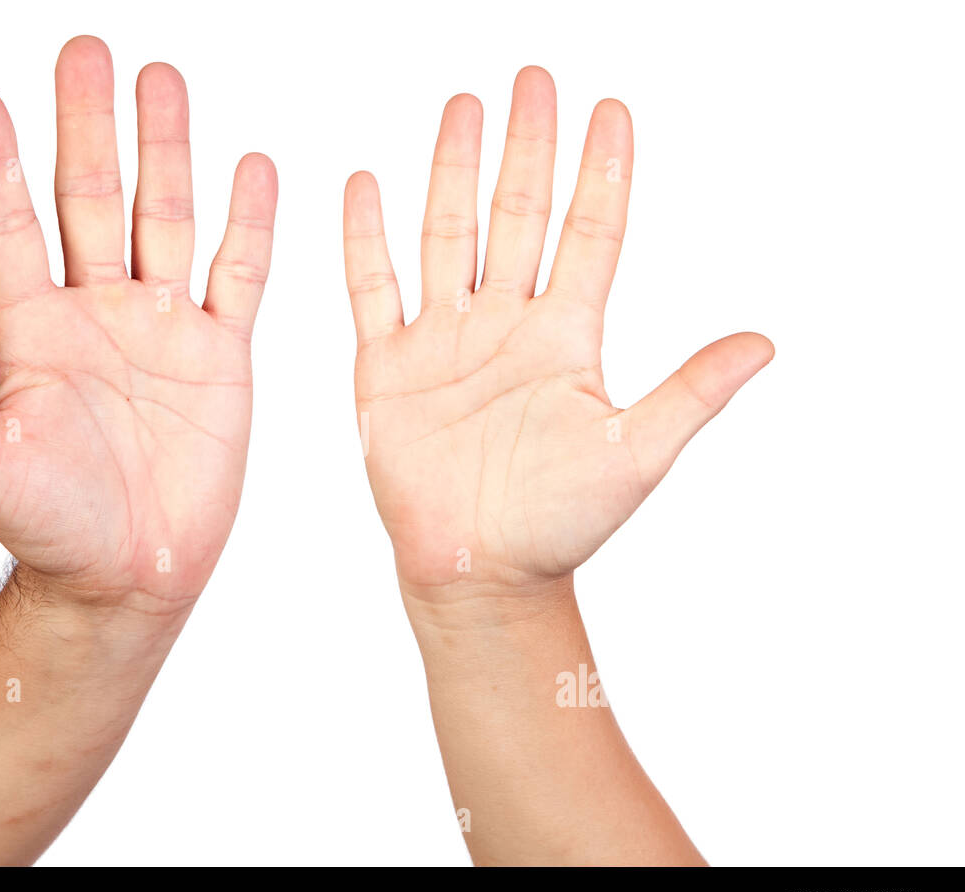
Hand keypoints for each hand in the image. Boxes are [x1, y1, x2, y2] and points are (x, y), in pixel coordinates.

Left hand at [0, 37, 276, 613]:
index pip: (9, 230)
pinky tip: (253, 167)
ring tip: (161, 79)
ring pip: (164, 219)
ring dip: (165, 151)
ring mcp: (162, 326)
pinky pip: (240, 275)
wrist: (133, 575)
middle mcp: (95, 313)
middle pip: (90, 200)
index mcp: (33, 331)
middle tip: (85, 51)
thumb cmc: (52, 527)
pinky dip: (249, 223)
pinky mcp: (223, 354)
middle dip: (87, 126)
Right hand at [344, 68, 771, 595]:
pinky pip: (373, 290)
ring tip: (461, 109)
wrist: (478, 573)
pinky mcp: (388, 369)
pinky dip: (366, 240)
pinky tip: (366, 185)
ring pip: (447, 237)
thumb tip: (765, 342)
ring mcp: (443, 342)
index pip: (589, 234)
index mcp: (566, 338)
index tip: (610, 110)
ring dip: (452, 172)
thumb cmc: (557, 525)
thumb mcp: (636, 454)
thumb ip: (692, 392)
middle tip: (533, 79)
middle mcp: (506, 327)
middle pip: (518, 216)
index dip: (601, 173)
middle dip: (527, 147)